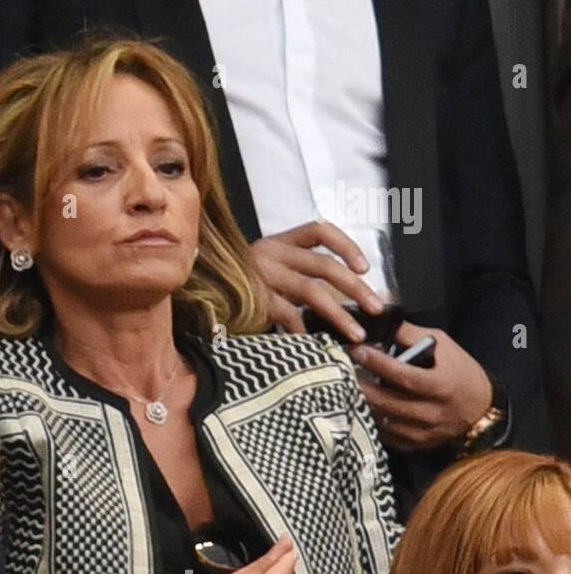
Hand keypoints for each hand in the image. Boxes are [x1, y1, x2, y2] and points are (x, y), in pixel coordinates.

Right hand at [250, 221, 383, 341]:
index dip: (346, 246)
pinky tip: (314, 342)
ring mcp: (262, 276)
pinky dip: (304, 331)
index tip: (365, 267)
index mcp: (279, 242)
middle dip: (356, 288)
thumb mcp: (269, 269)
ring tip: (356, 334)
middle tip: (375, 307)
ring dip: (340, 315)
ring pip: (312, 292)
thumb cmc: (241, 285)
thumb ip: (298, 273)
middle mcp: (271, 253)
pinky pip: (289, 315)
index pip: (319, 231)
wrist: (198, 293)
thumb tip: (346, 292)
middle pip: (324, 266)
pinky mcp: (255, 299)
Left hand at [351, 321, 491, 450]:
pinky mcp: (415, 444)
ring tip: (348, 386)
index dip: (377, 363)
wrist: (482, 409)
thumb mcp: (445, 346)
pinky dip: (371, 419)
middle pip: (386, 401)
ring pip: (381, 419)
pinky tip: (363, 405)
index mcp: (442, 385)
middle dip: (361, 384)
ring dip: (362, 402)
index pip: (403, 375)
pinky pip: (385, 434)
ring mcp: (423, 431)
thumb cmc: (461, 373)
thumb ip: (413, 336)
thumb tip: (382, 324)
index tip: (357, 350)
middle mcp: (432, 411)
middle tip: (343, 369)